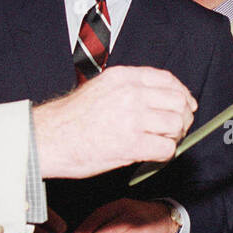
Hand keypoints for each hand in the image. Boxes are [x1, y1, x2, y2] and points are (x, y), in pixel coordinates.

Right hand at [33, 66, 196, 178]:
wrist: (47, 139)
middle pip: (178, 102)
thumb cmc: (71, 118)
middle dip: (183, 116)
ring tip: (162, 142)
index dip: (182, 94)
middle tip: (175, 128)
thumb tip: (160, 100)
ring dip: (174, 136)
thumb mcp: (101, 88)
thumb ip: (129, 89)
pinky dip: (165, 154)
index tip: (184, 104)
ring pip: (176, 124)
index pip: (168, 79)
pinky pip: (166, 148)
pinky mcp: (131, 144)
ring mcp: (132, 118)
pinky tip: (154, 155)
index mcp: (123, 77)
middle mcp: (130, 93)